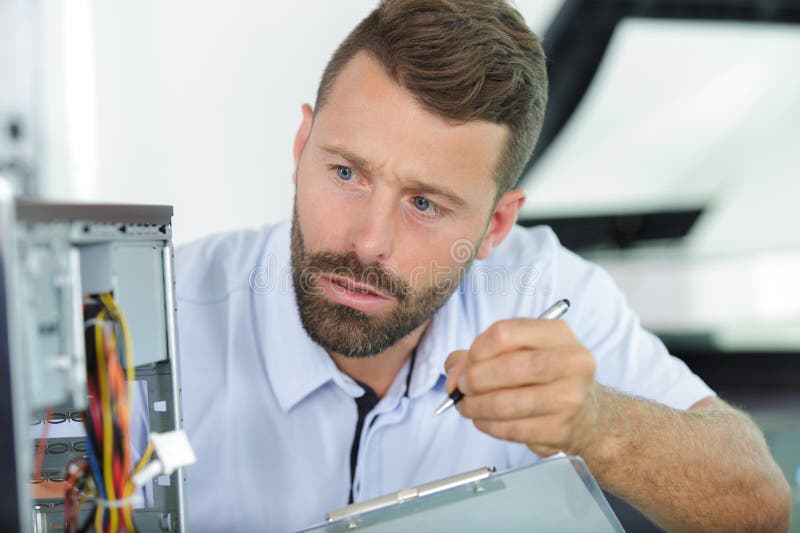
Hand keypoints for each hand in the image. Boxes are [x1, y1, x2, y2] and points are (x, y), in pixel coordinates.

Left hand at [445, 319, 599, 457]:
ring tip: (467, 406)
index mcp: (557, 333)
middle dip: (473, 380)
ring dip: (475, 407)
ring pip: (504, 403)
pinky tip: (485, 420)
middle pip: (506, 368)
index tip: (469, 361)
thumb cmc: (546, 377)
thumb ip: (477, 355)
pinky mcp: (561, 429)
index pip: (504, 333)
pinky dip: (488, 426)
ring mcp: (569, 398)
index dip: (477, 350)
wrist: (588, 414)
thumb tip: (453, 375)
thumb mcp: (519, 352)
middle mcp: (571, 362)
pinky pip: (510, 429)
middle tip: (462, 387)